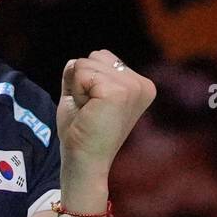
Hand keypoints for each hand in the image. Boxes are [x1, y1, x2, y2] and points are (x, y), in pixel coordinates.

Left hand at [57, 50, 155, 177]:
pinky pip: (81, 72)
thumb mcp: (81, 95)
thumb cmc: (81, 132)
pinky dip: (76, 91)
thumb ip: (81, 74)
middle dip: (82, 81)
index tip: (95, 107)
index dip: (87, 80)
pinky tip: (87, 111)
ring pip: (86, 62)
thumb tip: (74, 60)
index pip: (102, 57)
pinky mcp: (119, 91)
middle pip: (96, 55)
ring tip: (89, 111)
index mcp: (140, 85)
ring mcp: (133, 87)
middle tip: (90, 110)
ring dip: (78, 87)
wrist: (84, 161)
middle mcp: (142, 84)